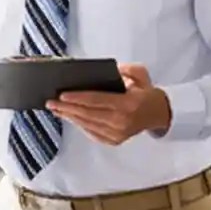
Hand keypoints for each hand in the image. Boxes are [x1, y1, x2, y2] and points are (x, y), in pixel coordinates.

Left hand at [46, 63, 171, 144]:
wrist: (159, 114)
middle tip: (51, 101)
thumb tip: (106, 70)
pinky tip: (68, 116)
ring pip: (87, 125)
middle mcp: (122, 121)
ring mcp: (118, 134)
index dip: (78, 98)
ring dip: (69, 116)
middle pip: (88, 114)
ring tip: (55, 108)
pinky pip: (91, 132)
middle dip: (67, 108)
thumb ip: (125, 69)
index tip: (62, 94)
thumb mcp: (140, 74)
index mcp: (128, 104)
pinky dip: (78, 124)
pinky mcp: (114, 140)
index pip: (97, 100)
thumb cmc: (146, 92)